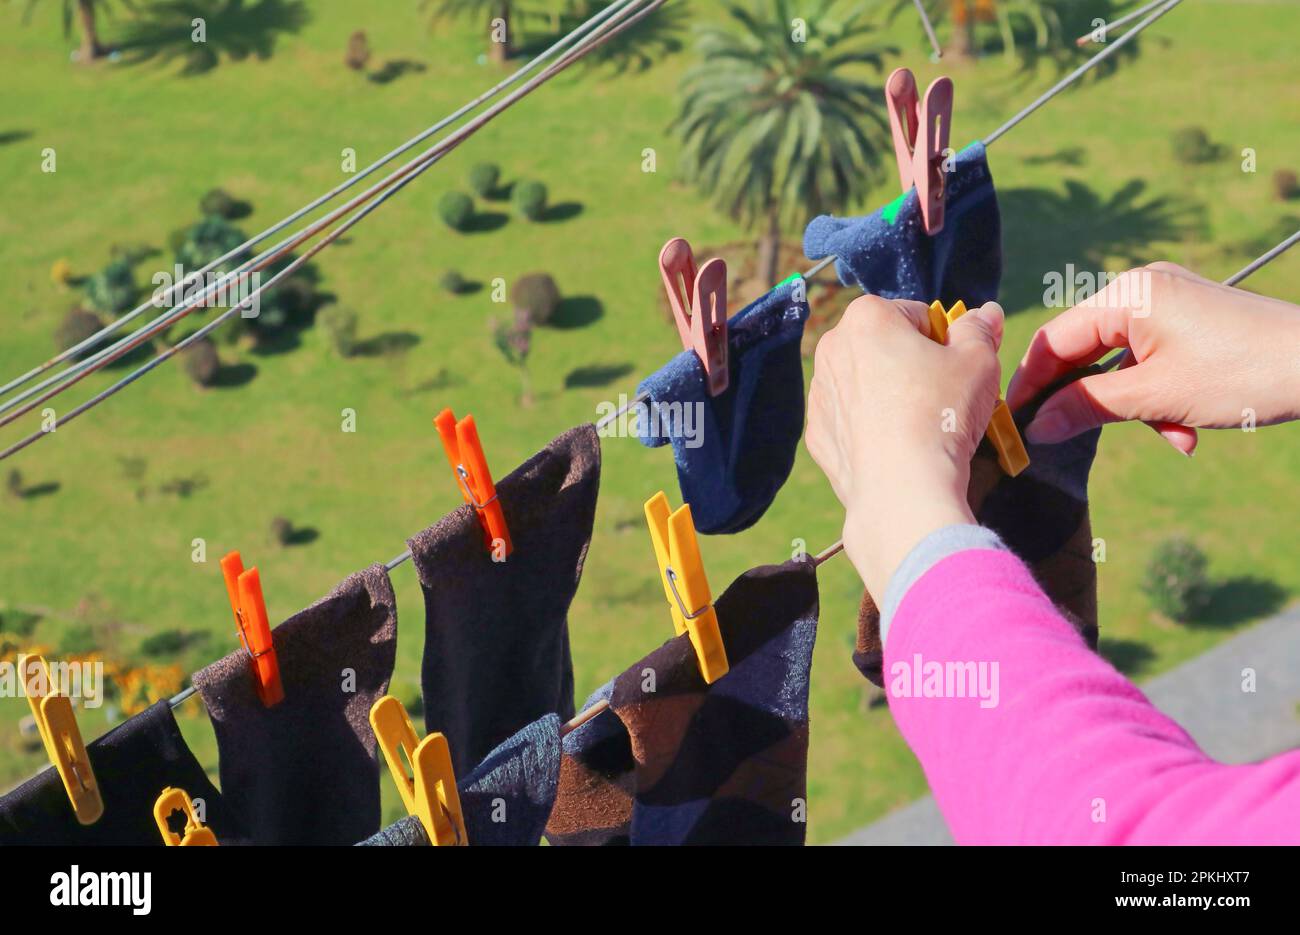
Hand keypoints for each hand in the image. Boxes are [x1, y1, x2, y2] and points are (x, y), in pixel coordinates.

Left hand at [807, 295, 1005, 599]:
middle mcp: (831, 347)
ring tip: (920, 424)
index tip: (956, 369)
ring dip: (890, 394)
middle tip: (942, 397)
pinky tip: (895, 446)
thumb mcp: (979, 361)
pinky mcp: (817, 433)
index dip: (944, 341)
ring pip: (866, 383)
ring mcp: (819, 392)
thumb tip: (985, 313)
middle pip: (886, 346)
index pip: (918, 315)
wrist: (903, 487)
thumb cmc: (941, 414)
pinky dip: (871, 427)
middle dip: (913, 364)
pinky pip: (851, 419)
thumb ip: (979, 330)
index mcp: (866, 317)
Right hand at [1007, 263, 1299, 453]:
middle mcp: (1140, 289)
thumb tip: (1037, 428)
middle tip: (1073, 441)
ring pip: (1119, 362)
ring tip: (1172, 438)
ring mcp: (1168, 302)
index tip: (1012, 426)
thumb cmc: (1244, 373)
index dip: (1029, 386)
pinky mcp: (1190, 319)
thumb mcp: (1156, 397)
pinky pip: (1150, 359)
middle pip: (1083, 351)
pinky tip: (1184, 428)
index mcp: (1126, 296)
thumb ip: (1087, 407)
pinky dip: (1158, 396)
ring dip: (1134, 408)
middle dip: (1090, 402)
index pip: (1053, 341)